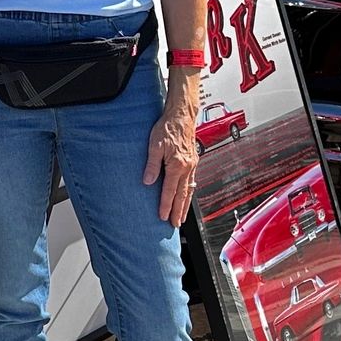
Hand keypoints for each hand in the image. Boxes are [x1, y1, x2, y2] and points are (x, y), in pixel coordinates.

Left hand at [143, 102, 198, 224]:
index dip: (165, 205)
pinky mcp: (193, 161)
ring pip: (189, 190)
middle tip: (175, 224)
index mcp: (177, 165)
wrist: (182, 115)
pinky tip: (186, 197)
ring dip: (185, 205)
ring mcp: (192, 165)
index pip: (169, 191)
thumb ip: (151, 165)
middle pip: (182, 195)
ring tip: (181, 217)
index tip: (162, 217)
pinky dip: (190, 193)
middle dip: (178, 211)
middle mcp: (187, 168)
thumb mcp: (154, 145)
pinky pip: (192, 182)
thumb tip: (147, 182)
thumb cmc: (167, 128)